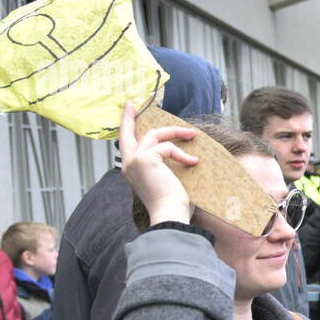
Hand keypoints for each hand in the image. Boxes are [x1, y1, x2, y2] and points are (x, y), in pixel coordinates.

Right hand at [118, 101, 198, 224]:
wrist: (169, 215)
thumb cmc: (172, 203)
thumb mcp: (166, 180)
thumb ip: (164, 165)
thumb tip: (178, 152)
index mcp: (132, 171)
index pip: (127, 145)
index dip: (127, 128)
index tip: (129, 111)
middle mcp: (128, 164)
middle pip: (128, 134)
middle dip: (130, 118)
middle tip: (133, 104)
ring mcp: (134, 160)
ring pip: (155, 135)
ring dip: (175, 132)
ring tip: (192, 135)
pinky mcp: (145, 159)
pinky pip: (167, 147)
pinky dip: (181, 153)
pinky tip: (193, 162)